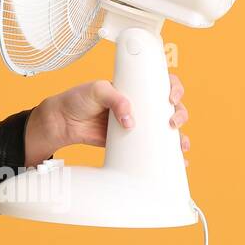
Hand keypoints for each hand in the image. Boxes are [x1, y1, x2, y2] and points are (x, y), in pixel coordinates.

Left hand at [36, 74, 189, 153]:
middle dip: (180, 114)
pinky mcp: (133, 141)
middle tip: (172, 122)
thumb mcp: (96, 90)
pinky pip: (155, 146)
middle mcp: (141, 105)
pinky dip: (169, 154)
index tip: (171, 97)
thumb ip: (114, 99)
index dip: (174, 88)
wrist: (64, 122)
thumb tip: (129, 120)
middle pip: (171, 107)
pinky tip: (179, 160)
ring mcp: (139, 124)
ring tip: (180, 145)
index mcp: (135, 87)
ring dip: (180, 137)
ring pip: (168, 129)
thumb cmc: (78, 99)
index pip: (161, 83)